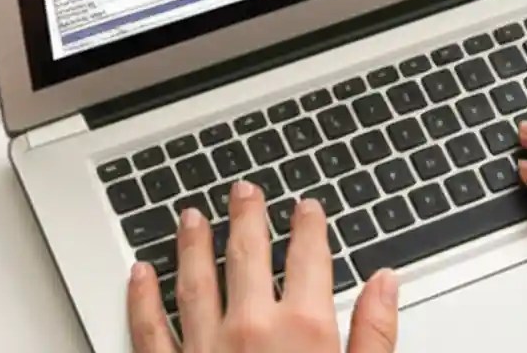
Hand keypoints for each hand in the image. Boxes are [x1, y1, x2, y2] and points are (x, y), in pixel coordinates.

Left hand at [127, 182, 399, 352]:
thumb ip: (376, 335)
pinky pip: (149, 329)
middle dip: (246, 217)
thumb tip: (386, 283)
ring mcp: (205, 352)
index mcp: (305, 332)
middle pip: (246, 255)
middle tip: (243, 190)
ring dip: (191, 243)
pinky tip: (139, 273)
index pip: (309, 259)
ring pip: (193, 280)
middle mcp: (251, 331)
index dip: (309, 226)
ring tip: (189, 216)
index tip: (307, 207)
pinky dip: (141, 297)